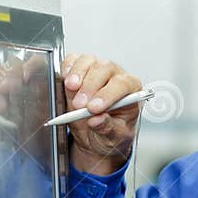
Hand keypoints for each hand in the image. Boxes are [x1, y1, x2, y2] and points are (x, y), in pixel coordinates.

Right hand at [61, 54, 142, 175]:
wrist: (96, 135)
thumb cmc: (111, 132)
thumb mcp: (113, 138)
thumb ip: (107, 129)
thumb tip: (97, 120)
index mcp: (132, 91)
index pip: (123, 85)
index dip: (107, 95)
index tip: (93, 108)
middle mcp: (116, 76)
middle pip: (105, 70)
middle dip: (90, 87)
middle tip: (79, 105)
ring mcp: (98, 70)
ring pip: (89, 62)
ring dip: (78, 75)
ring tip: (71, 89)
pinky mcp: (81, 69)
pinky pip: (74, 60)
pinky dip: (67, 67)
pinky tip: (66, 78)